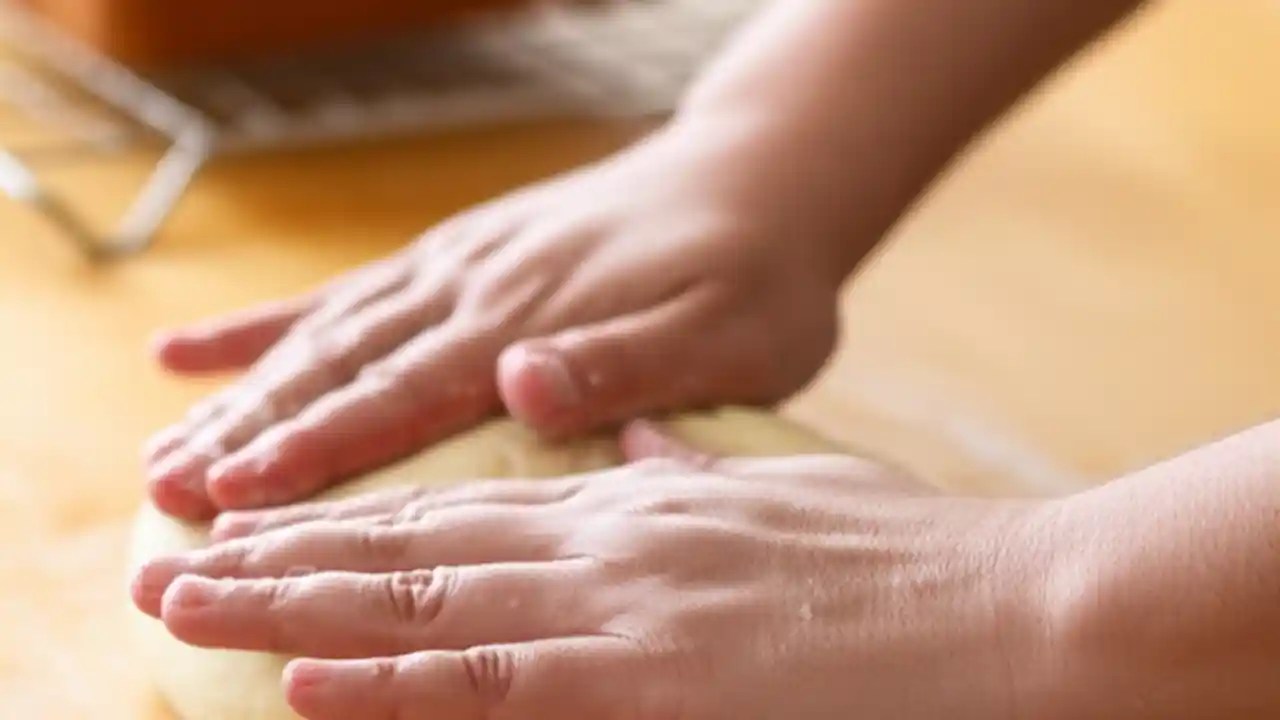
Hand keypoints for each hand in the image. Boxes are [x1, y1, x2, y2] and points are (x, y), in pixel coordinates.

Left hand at [132, 422, 1051, 719]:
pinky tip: (310, 684)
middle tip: (174, 566)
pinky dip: (396, 687)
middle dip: (286, 561)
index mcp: (640, 500)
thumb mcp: (783, 488)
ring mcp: (627, 616)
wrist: (1014, 612)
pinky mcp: (656, 686)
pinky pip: (499, 687)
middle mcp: (613, 546)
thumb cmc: (908, 559)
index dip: (357, 525)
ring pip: (427, 611)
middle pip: (417, 553)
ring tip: (194, 610)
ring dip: (300, 612)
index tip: (272, 529)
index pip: (464, 510)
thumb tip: (629, 435)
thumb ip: (686, 464)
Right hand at [145, 119, 847, 520]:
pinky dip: (271, 321)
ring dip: (244, 390)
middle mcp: (478, 290)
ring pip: (330, 333)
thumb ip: (627, 362)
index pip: (404, 396)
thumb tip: (519, 381)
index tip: (235, 500)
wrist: (760, 179)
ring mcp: (462, 265)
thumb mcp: (732, 333)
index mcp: (532, 324)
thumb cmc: (756, 276)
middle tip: (165, 493)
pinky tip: (197, 348)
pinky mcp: (464, 252)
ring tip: (163, 444)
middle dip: (252, 432)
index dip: (315, 449)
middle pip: (344, 367)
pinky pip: (353, 288)